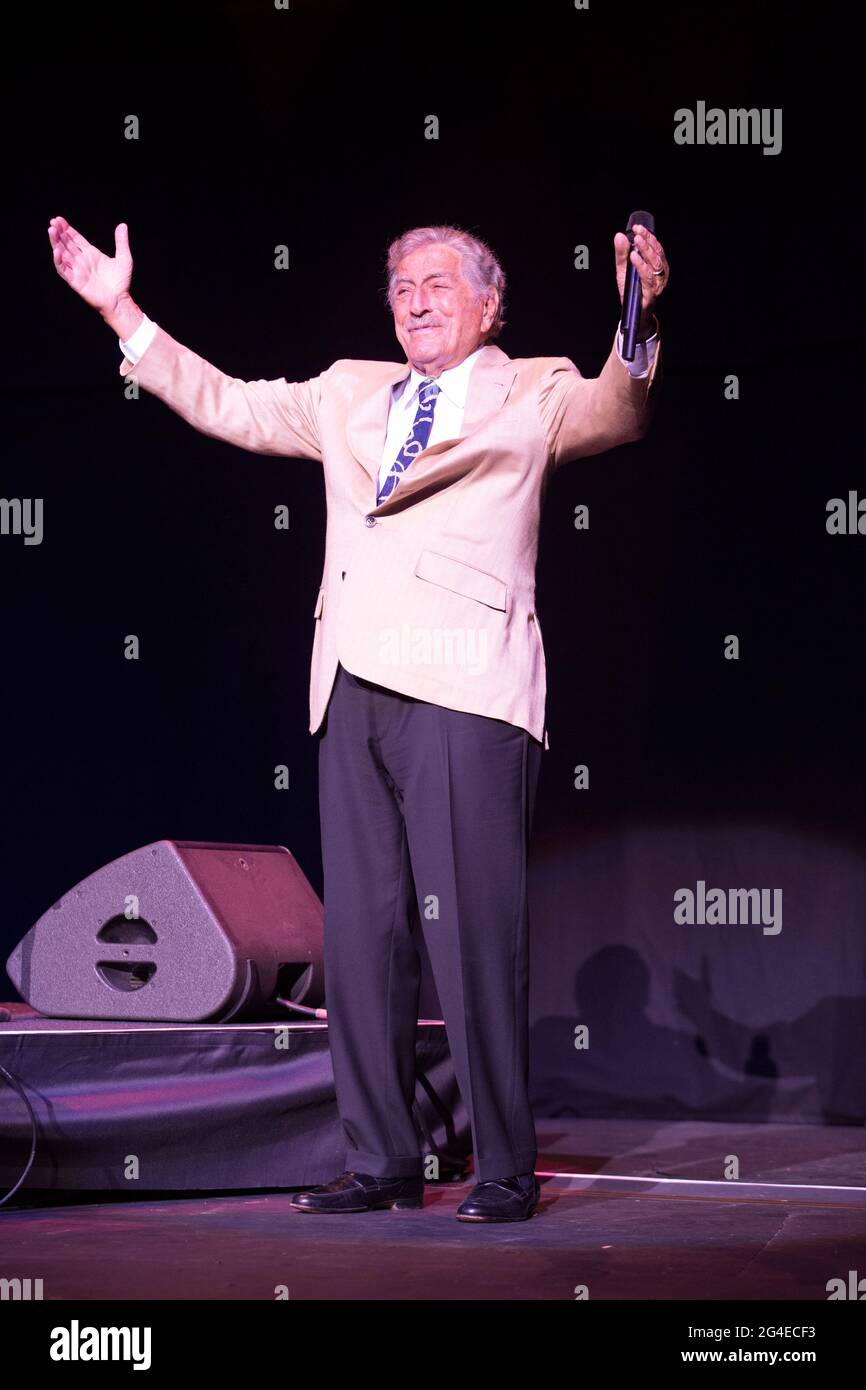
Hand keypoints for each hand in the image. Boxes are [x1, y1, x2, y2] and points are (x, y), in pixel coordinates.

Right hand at [48, 216, 133, 317]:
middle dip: (59, 233)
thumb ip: (121, 242)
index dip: (67, 229)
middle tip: (53, 222)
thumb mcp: (124, 259)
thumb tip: (123, 225)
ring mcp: (77, 270)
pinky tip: (56, 251)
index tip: (59, 219)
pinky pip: (64, 270)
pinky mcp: (75, 281)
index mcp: (91, 254)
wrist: (120, 301)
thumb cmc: (121, 283)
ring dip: (56, 243)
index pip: (75, 239)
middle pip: (67, 244)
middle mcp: (82, 261)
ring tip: (51, 231)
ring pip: (62, 254)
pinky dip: (59, 261)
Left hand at [614, 223, 669, 338]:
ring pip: (655, 265)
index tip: (638, 228)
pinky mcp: (651, 295)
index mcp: (657, 265)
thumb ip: (622, 254)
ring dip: (646, 252)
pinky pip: (648, 279)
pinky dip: (641, 267)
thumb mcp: (623, 270)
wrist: (633, 315)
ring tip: (636, 243)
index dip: (648, 236)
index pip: (656, 247)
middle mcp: (661, 274)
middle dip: (647, 242)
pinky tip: (634, 259)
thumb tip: (620, 235)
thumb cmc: (632, 291)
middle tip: (637, 233)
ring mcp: (658, 285)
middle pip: (657, 254)